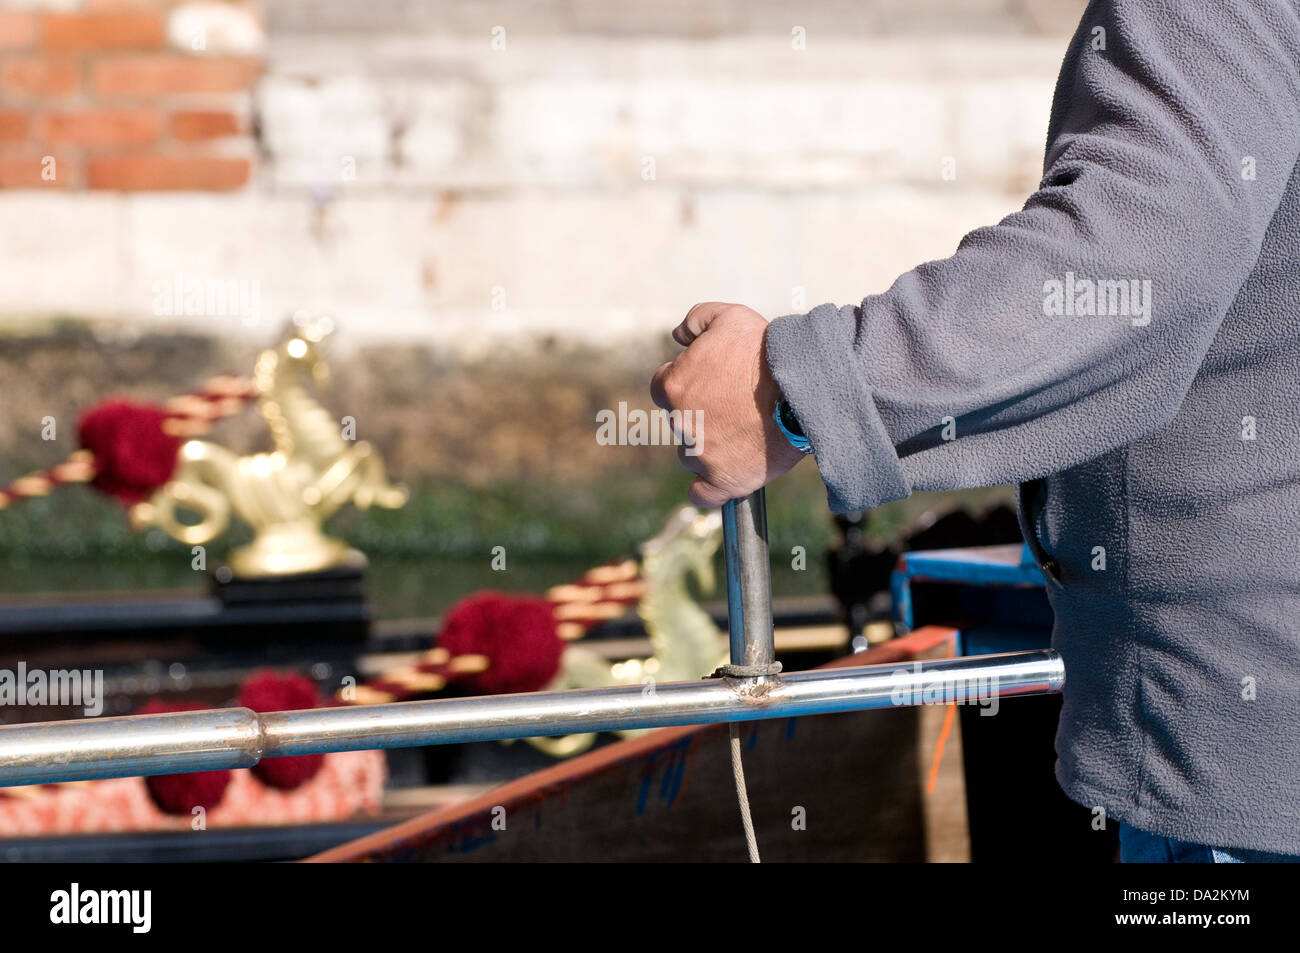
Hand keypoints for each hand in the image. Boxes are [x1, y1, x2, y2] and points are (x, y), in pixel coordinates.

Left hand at [650, 302, 804, 507]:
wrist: (803, 387)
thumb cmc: (767, 350)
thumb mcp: (729, 316)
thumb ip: (695, 320)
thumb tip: (677, 336)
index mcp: (675, 385)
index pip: (665, 388)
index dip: (687, 383)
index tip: (710, 384)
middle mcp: (682, 422)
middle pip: (681, 422)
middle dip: (701, 414)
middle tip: (735, 405)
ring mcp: (701, 454)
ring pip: (691, 455)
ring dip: (708, 447)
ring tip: (742, 434)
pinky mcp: (724, 480)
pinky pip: (703, 495)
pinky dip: (708, 490)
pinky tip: (720, 479)